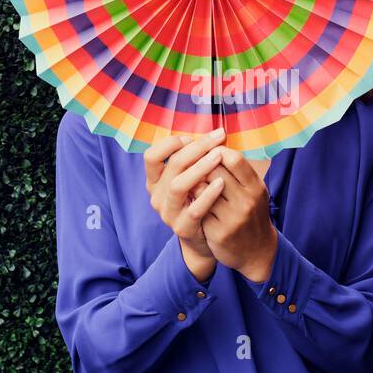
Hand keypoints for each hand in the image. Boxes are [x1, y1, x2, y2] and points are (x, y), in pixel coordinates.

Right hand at [144, 129, 227, 281]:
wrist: (203, 239)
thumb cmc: (199, 200)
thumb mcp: (191, 179)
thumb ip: (194, 160)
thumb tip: (215, 133)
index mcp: (155, 181)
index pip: (151, 156)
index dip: (170, 144)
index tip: (192, 137)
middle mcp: (157, 196)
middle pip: (172, 166)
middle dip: (197, 148)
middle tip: (218, 137)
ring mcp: (168, 213)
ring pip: (179, 186)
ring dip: (200, 168)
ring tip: (219, 156)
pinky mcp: (183, 228)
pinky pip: (194, 209)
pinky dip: (208, 195)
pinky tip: (221, 183)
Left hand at [199, 148, 277, 283]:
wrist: (256, 252)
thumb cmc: (251, 214)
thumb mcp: (253, 190)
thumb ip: (238, 170)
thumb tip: (212, 145)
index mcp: (255, 186)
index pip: (233, 158)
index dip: (216, 152)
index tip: (208, 153)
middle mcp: (246, 201)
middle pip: (214, 170)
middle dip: (200, 165)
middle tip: (193, 165)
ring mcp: (232, 218)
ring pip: (202, 188)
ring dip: (193, 182)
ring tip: (191, 181)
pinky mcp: (218, 232)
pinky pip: (197, 209)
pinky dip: (192, 202)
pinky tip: (191, 201)